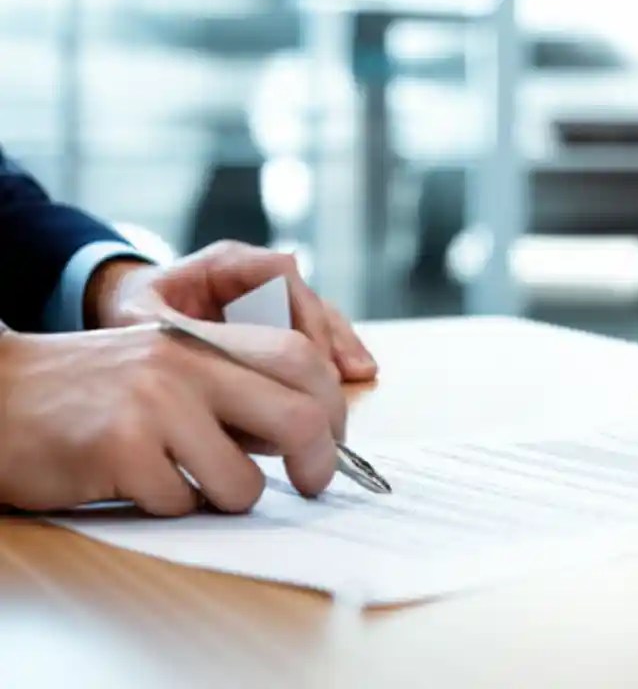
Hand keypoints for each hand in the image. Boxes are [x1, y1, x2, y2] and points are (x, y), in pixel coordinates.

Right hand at [0, 322, 345, 514]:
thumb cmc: (93, 389)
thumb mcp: (168, 363)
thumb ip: (231, 386)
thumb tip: (312, 433)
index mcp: (204, 339)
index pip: (304, 359)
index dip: (335, 407)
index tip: (332, 441)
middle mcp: (185, 364)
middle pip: (299, 418)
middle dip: (320, 462)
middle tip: (312, 484)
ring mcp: (154, 407)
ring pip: (243, 483)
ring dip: (228, 498)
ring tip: (187, 480)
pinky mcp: (121, 451)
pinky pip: (181, 504)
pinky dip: (170, 507)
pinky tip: (136, 483)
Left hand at [89, 240, 376, 381]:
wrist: (131, 316)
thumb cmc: (135, 313)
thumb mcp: (140, 321)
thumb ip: (175, 337)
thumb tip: (214, 364)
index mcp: (226, 263)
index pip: (279, 272)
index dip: (301, 308)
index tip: (303, 352)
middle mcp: (259, 279)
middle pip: (311, 298)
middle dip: (330, 339)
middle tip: (338, 379)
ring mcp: (275, 304)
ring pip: (322, 317)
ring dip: (341, 349)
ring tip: (359, 376)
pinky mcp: (281, 329)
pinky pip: (318, 338)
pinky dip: (335, 359)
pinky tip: (357, 376)